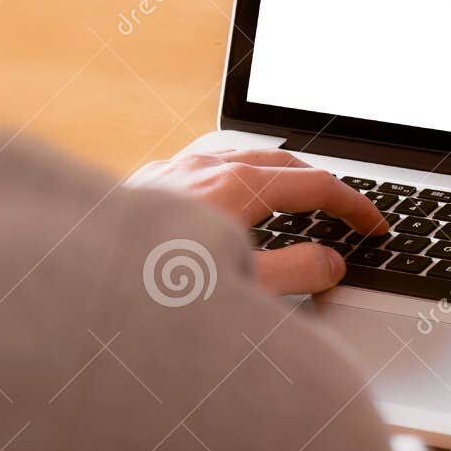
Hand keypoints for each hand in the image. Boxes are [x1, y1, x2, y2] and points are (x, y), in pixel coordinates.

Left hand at [127, 149, 387, 295]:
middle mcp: (203, 169)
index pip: (314, 185)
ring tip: (297, 203)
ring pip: (240, 158)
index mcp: (235, 189)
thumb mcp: (241, 289)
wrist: (76, 285)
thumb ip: (296, 273)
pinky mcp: (145, 182)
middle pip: (281, 162)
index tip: (374, 227)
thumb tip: (331, 262)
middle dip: (321, 184)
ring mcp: (171, 170)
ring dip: (278, 177)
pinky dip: (236, 177)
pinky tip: (229, 203)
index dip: (354, 205)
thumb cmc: (150, 292)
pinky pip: (203, 165)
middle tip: (346, 212)